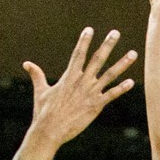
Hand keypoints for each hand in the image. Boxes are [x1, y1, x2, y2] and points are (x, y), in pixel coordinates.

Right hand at [22, 27, 138, 148]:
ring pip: (109, 75)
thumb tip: (26, 64)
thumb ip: (37, 75)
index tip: (90, 29)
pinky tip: (131, 82)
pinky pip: (111, 95)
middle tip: (115, 33)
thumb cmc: (43, 112)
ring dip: (122, 64)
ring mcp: (90, 93)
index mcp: (68, 77)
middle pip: (97, 59)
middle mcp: (81, 82)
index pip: (78, 54)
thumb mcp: (40, 91)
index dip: (84, 41)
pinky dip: (121, 88)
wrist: (49, 130)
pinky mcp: (95, 106)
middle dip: (107, 45)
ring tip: (133, 53)